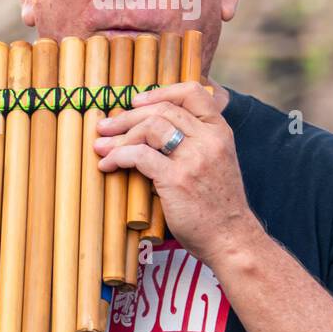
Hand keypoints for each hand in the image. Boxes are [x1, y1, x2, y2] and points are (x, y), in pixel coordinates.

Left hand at [93, 81, 256, 265]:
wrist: (231, 239)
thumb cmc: (218, 206)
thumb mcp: (216, 163)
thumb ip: (195, 143)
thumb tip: (151, 131)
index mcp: (220, 132)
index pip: (192, 93)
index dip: (160, 92)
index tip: (136, 101)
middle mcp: (209, 139)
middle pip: (162, 110)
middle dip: (128, 115)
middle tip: (106, 126)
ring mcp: (194, 158)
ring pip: (150, 127)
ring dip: (119, 136)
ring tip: (101, 146)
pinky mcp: (177, 179)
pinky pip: (140, 156)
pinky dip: (118, 157)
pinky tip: (107, 165)